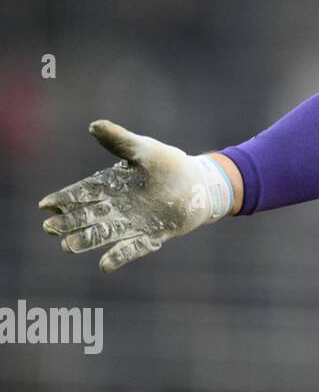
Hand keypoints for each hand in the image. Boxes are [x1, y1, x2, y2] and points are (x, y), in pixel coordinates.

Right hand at [37, 120, 233, 272]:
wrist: (199, 184)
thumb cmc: (169, 164)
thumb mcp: (144, 149)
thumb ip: (120, 141)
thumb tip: (94, 125)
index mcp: (112, 185)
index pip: (83, 193)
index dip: (64, 199)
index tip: (45, 205)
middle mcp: (117, 207)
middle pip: (87, 216)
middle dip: (68, 222)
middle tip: (50, 228)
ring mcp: (134, 223)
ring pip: (104, 234)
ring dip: (86, 240)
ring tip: (67, 246)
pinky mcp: (153, 235)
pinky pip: (133, 248)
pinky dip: (119, 256)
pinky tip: (103, 265)